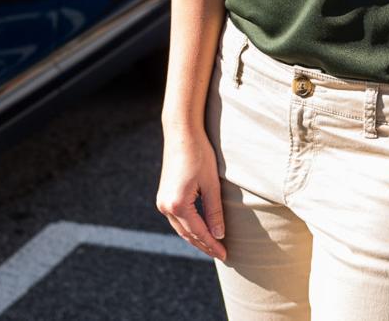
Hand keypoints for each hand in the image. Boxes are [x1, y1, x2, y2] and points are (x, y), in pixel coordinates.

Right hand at [156, 127, 226, 260]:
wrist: (181, 132)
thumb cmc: (199, 154)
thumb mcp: (211, 184)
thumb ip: (214, 211)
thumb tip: (219, 235)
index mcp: (178, 204)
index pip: (198, 233)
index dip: (213, 245)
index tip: (226, 255)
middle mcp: (166, 206)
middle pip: (187, 234)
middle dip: (204, 245)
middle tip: (221, 254)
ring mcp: (162, 201)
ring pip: (181, 228)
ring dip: (196, 238)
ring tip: (212, 246)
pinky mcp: (163, 195)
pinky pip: (177, 218)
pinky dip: (189, 227)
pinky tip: (199, 229)